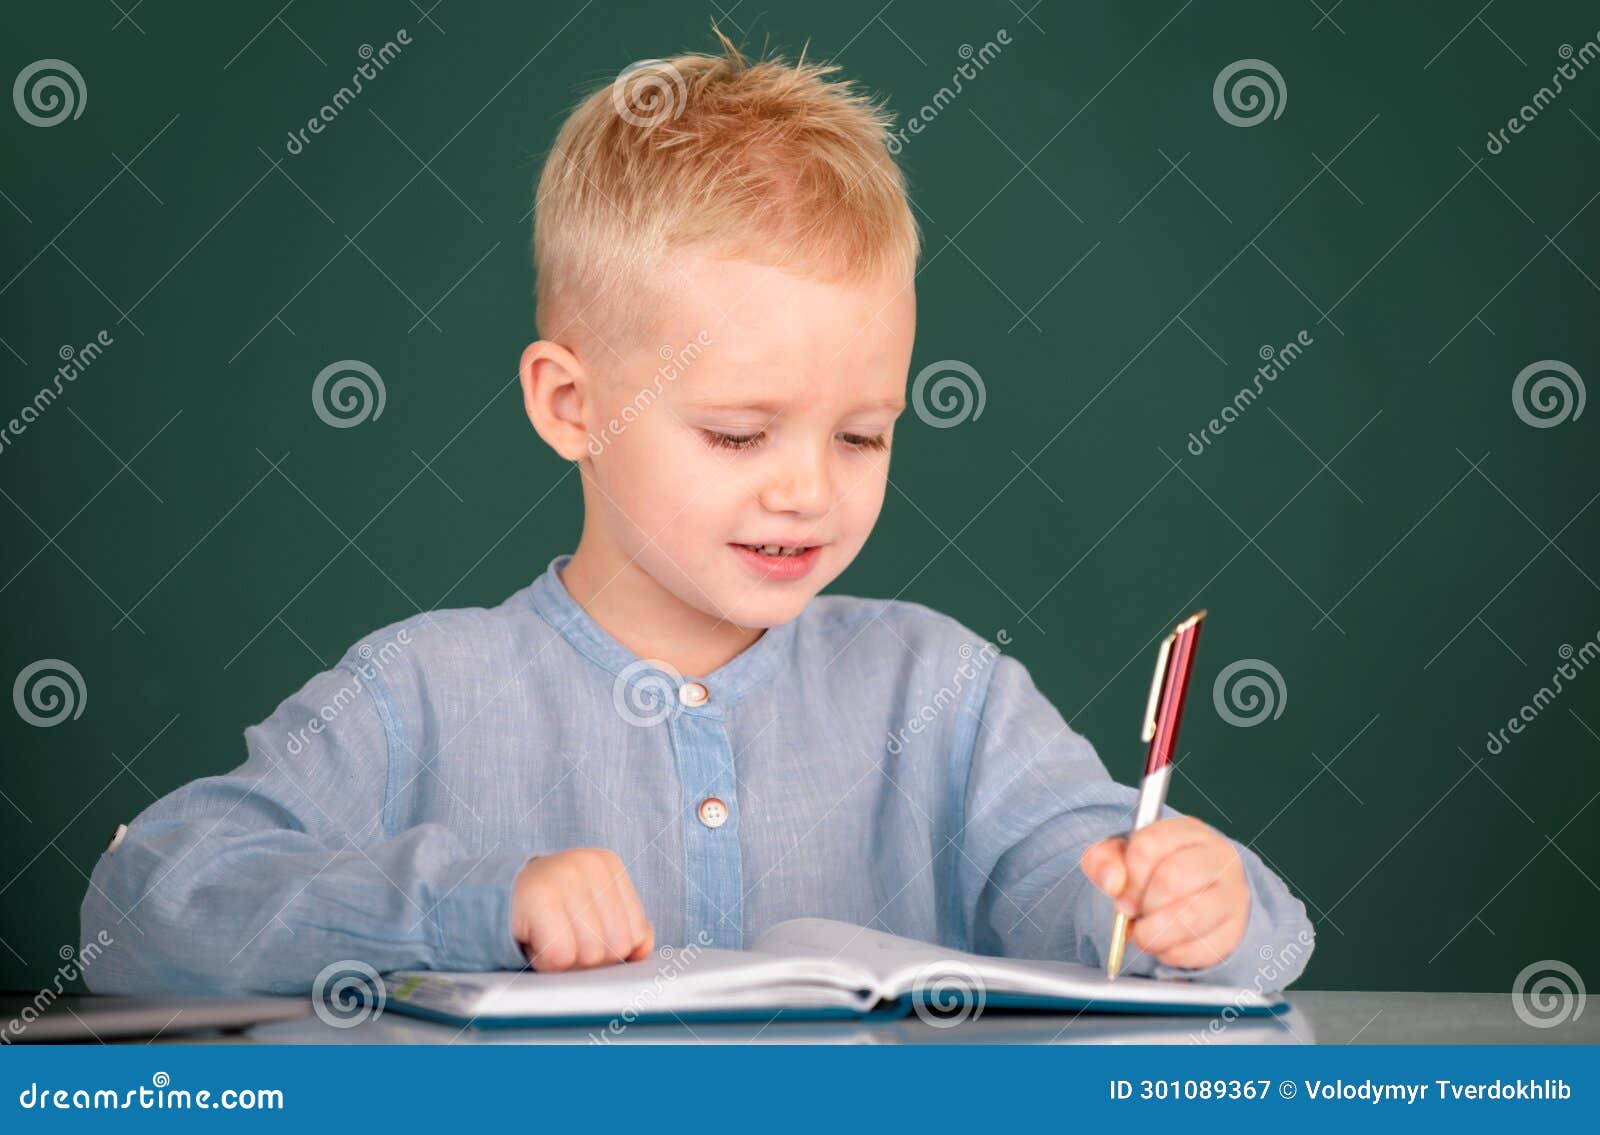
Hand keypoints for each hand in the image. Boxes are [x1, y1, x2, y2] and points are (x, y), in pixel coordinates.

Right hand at [510, 848, 653, 971]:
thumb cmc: (549, 910)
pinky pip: (561, 956)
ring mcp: (565, 877)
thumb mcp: (592, 912)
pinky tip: (535, 943)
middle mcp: (590, 865)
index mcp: (609, 864)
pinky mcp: (540, 898)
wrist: (494, 898)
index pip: (634, 932)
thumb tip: (642, 950)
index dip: (609, 951)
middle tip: (563, 942)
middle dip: (589, 959)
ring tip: (548, 939)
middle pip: (615, 946)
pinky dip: (547, 963)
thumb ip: (625, 929)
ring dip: (566, 962)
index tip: (581, 935)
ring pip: (591, 954)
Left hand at [1080, 816, 1248, 970]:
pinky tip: (1166, 944)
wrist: (1196, 895)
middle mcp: (1218, 858)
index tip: (1122, 894)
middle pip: (1170, 881)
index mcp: (1186, 831)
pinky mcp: (1235, 930)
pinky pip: (1201, 949)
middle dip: (1142, 905)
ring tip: (1145, 934)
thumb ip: (1104, 862)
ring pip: (1190, 917)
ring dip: (1156, 934)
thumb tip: (1113, 882)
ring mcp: (1232, 894)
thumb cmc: (1156, 871)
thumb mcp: (1122, 858)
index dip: (1128, 878)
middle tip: (1134, 914)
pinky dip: (1173, 954)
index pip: (1148, 847)